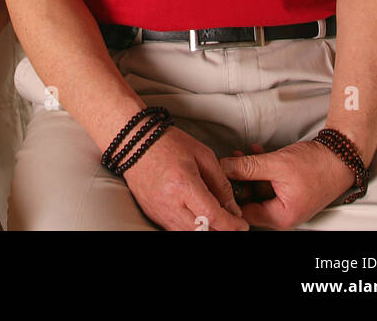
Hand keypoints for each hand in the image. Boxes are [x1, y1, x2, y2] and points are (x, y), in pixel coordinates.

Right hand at [121, 125, 248, 231]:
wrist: (134, 141)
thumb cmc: (168, 142)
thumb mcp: (202, 155)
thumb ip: (220, 182)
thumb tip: (233, 208)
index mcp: (183, 184)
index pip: (213, 216)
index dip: (231, 225)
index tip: (241, 224)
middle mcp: (170, 203)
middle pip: (202, 231)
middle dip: (221, 230)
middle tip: (232, 224)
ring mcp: (159, 211)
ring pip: (188, 234)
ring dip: (206, 230)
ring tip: (216, 220)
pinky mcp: (152, 214)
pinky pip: (176, 230)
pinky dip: (191, 228)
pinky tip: (198, 218)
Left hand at [219, 138, 355, 229]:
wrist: (341, 156)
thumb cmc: (317, 165)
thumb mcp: (277, 164)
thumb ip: (248, 167)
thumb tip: (225, 167)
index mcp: (281, 216)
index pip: (245, 212)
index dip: (230, 195)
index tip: (220, 178)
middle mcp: (284, 214)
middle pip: (251, 200)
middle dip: (239, 179)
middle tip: (229, 163)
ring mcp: (287, 202)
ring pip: (259, 188)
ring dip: (249, 170)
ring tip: (241, 153)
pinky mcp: (290, 190)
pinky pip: (269, 182)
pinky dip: (262, 168)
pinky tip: (256, 152)